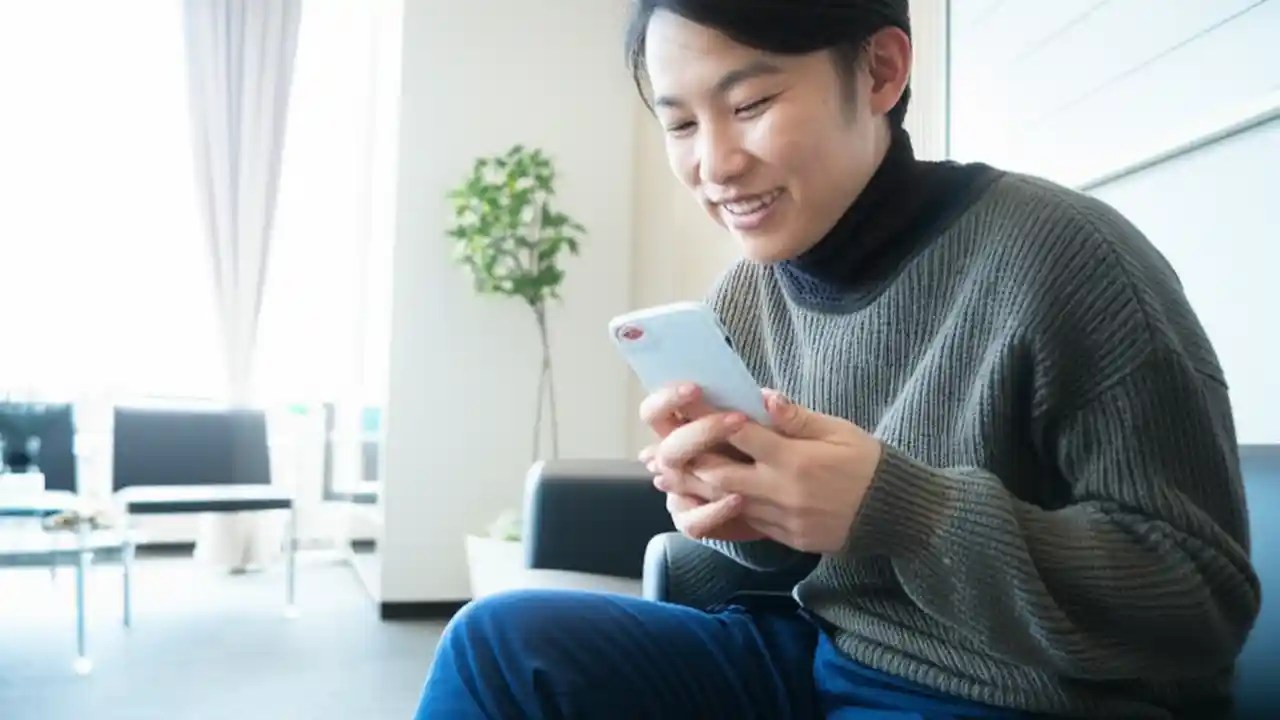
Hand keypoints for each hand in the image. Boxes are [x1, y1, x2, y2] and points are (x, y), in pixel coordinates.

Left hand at [657, 390, 883, 553]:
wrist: (894, 513)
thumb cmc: (868, 464)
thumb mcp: (839, 431)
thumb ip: (798, 418)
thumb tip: (764, 398)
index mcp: (794, 460)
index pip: (740, 433)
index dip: (710, 417)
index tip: (687, 403)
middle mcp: (781, 491)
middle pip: (719, 475)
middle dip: (689, 461)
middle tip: (662, 449)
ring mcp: (781, 519)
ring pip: (726, 503)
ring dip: (696, 489)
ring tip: (669, 476)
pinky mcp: (785, 537)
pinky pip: (745, 524)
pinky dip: (720, 510)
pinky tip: (702, 500)